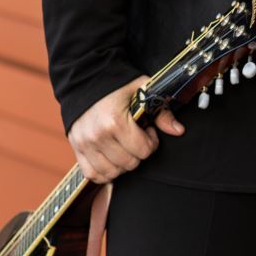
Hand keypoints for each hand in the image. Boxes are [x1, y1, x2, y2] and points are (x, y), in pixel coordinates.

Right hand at [66, 75, 182, 183]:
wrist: (87, 80)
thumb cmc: (117, 86)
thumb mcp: (143, 90)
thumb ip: (162, 112)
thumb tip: (179, 130)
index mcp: (115, 122)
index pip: (143, 151)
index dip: (151, 141)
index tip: (147, 129)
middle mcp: (98, 136)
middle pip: (129, 164)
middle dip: (138, 152)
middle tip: (135, 136)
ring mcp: (84, 144)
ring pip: (111, 173)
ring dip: (122, 163)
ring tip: (124, 145)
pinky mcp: (77, 149)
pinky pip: (92, 174)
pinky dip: (104, 171)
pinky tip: (111, 157)